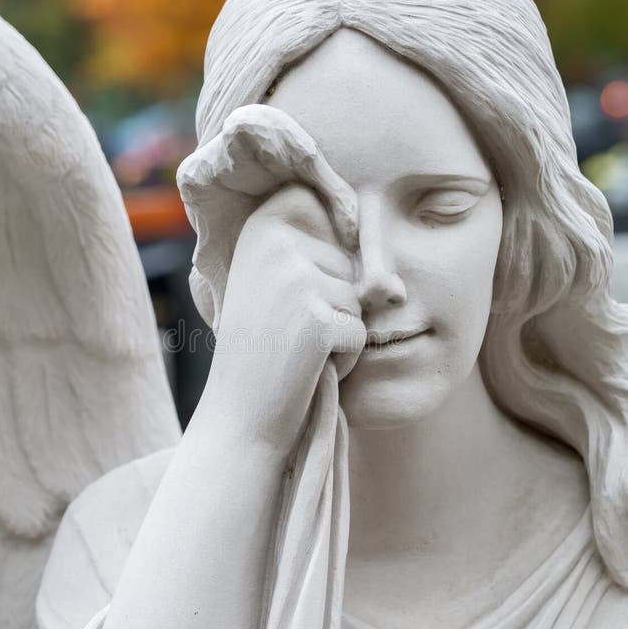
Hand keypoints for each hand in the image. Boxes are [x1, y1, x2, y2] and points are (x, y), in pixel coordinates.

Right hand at [194, 108, 365, 457]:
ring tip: (295, 349)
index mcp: (262, 225)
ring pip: (359, 302)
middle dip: (334, 307)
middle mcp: (275, 243)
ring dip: (338, 334)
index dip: (325, 264)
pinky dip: (343, 360)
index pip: (329, 215)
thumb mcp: (282, 283)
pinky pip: (361, 335)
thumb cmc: (265, 348)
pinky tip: (305, 369)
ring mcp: (295, 280)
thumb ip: (319, 251)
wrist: (239, 413)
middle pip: (350, 267)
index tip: (292, 295)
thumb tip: (389, 276)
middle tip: (289, 331)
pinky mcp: (317, 320)